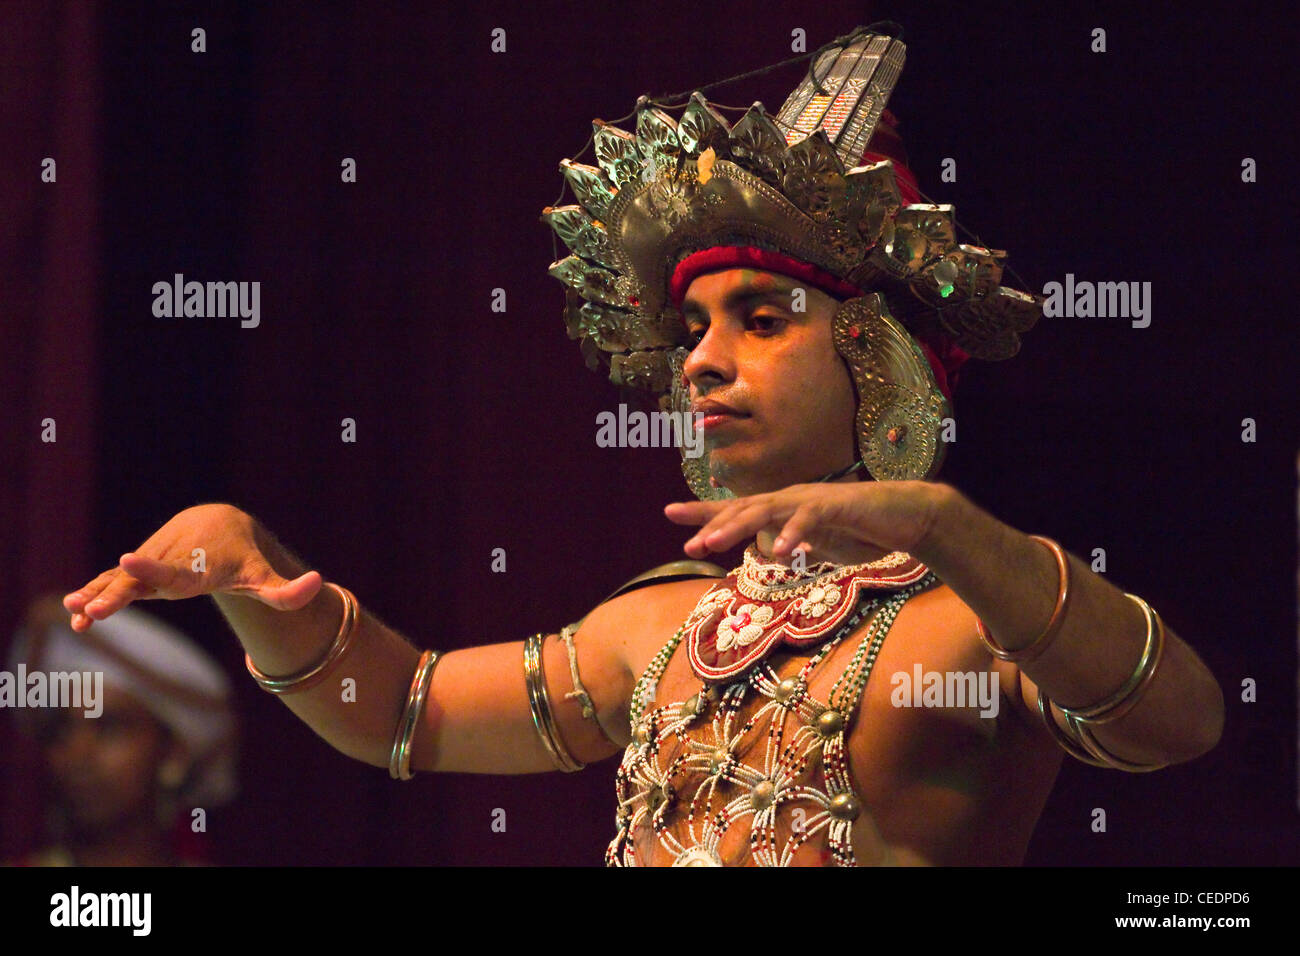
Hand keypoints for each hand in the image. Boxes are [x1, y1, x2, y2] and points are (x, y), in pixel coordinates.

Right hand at [62, 503, 321, 631]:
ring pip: (123, 580)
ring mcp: (153, 563)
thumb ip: (288, 590)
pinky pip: (115, 580)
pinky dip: (96, 592)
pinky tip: (73, 611)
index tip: (128, 560)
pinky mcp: (141, 568)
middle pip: (144, 580)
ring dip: (98, 594)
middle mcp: (173, 561)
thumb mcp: (265, 577)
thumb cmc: (245, 559)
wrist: (221, 524)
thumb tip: (318, 585)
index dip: (154, 569)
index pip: (177, 571)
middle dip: (118, 592)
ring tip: (74, 611)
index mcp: (201, 566)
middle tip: (94, 610)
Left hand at [664, 480, 948, 565]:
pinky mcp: (837, 507)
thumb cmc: (863, 530)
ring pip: (767, 510)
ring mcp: (812, 500)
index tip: (669, 512)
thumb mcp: (820, 544)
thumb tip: (771, 552)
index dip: (703, 510)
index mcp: (784, 508)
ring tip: (713, 544)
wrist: (906, 517)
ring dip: (738, 527)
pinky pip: (809, 519)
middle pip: (743, 508)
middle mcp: (792, 498)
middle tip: (688, 543)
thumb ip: (794, 545)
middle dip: (712, 524)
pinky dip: (793, 534)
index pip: (737, 508)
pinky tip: (778, 551)